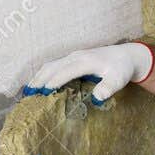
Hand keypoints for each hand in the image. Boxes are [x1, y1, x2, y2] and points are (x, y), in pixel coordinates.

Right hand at [22, 41, 153, 103]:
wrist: (126, 56)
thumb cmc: (121, 69)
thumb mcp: (119, 80)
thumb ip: (108, 88)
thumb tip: (97, 98)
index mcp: (85, 61)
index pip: (65, 72)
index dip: (53, 82)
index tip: (42, 94)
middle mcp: (76, 57)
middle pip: (52, 67)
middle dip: (39, 80)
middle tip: (27, 96)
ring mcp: (72, 57)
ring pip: (50, 65)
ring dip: (38, 77)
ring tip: (28, 92)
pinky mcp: (72, 60)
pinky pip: (54, 66)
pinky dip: (43, 75)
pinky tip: (38, 85)